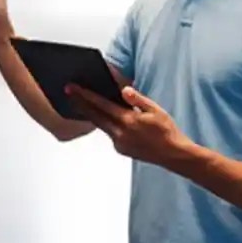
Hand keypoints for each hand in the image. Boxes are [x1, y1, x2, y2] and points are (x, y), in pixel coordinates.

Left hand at [65, 85, 192, 169]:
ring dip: (90, 114)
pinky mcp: (121, 149)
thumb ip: (138, 99)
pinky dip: (105, 124)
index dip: (86, 95)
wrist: (173, 154)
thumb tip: (124, 90)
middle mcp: (120, 133)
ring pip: (100, 125)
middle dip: (80, 103)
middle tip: (68, 92)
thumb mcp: (156, 110)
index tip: (74, 88)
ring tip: (80, 103)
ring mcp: (119, 143)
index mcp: (128, 120)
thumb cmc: (167, 130)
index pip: (101, 105)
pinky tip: (103, 117)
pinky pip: (109, 134)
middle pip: (94, 115)